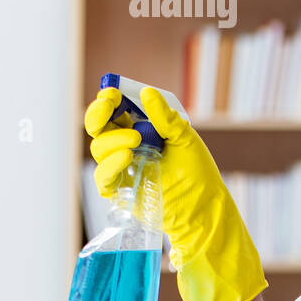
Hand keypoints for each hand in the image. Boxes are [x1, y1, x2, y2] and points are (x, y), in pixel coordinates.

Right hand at [85, 86, 267, 300]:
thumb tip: (147, 92)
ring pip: (98, 149)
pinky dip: (110, 166)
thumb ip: (166, 118)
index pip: (115, 111)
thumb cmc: (197, 173)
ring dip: (113, 140)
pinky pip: (102, 177)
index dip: (108, 100)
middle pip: (98, 127)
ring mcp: (121, 168)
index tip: (111, 93)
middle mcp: (127, 147)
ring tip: (136, 142)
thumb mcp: (186, 140)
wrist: (202, 207)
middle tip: (110, 106)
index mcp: (142, 130)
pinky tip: (127, 158)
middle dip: (99, 114)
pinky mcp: (120, 190)